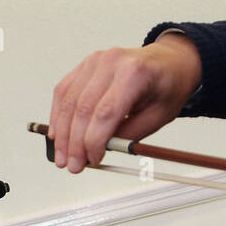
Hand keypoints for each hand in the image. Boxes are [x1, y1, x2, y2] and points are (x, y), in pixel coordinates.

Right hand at [48, 32, 201, 172]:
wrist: (167, 62)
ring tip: (62, 156)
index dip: (94, 141)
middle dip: (74, 142)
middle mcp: (111, 62)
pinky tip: (57, 134)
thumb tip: (101, 152)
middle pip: (83, 108)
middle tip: (72, 165)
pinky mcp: (85, 65)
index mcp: (134, 73)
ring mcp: (95, 61)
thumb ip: (129, 135)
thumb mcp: (157, 117)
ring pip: (69, 100)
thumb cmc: (165, 87)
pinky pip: (64, 91)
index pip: (106, 112)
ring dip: (62, 133)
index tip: (92, 160)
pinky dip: (58, 115)